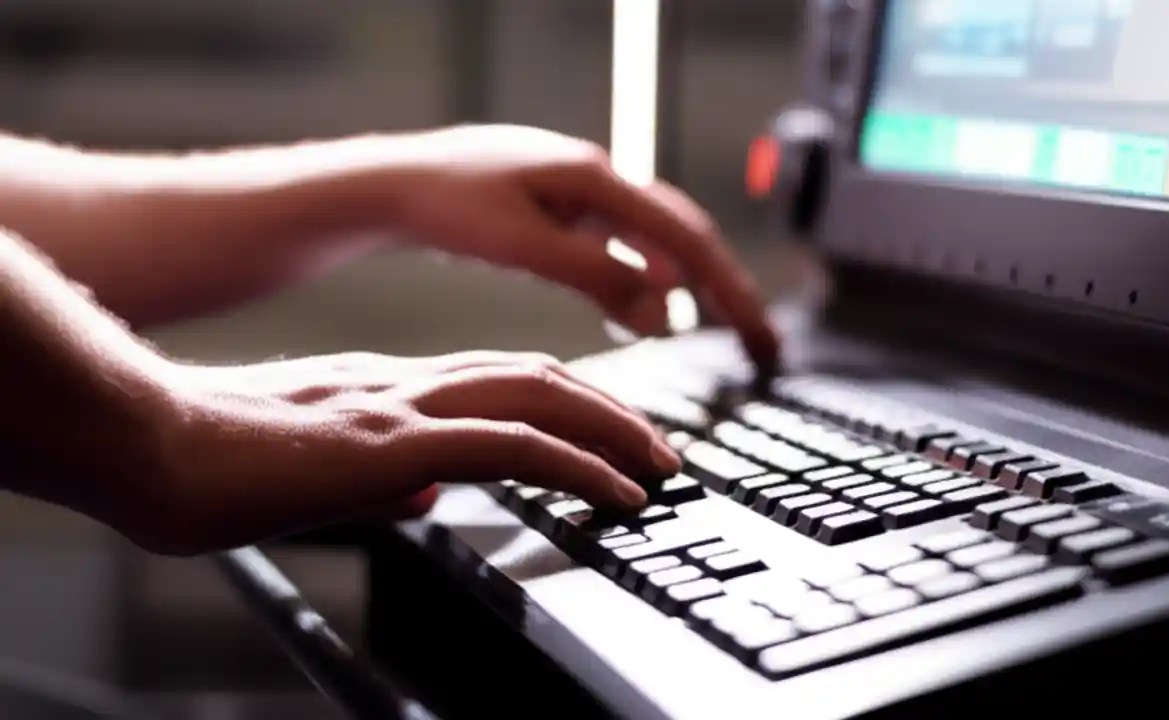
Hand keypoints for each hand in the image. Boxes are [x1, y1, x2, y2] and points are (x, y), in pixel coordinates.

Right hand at [126, 350, 679, 554]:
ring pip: (538, 398)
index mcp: (388, 389)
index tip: (609, 435)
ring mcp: (403, 407)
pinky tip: (615, 491)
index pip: (500, 381)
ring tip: (659, 467)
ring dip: (613, 432)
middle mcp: (406, 385)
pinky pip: (512, 446)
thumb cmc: (209, 459)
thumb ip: (378, 473)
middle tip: (660, 449)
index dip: (567, 404)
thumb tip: (427, 492)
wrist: (146, 442)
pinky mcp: (394, 442)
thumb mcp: (315, 468)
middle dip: (611, 412)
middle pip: (537, 377)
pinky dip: (578, 466)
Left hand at [377, 124, 780, 375]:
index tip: (761, 338)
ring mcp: (579, 191)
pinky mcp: (558, 206)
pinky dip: (642, 275)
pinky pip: (619, 243)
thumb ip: (598, 277)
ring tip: (719, 325)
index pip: (687, 241)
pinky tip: (644, 303)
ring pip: (653, 239)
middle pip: (682, 237)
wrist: (388, 182)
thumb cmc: (443, 204)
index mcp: (598, 181)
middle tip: (758, 340)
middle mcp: (597, 179)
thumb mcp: (524, 247)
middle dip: (725, 290)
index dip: (731, 292)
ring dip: (687, 284)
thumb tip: (665, 313)